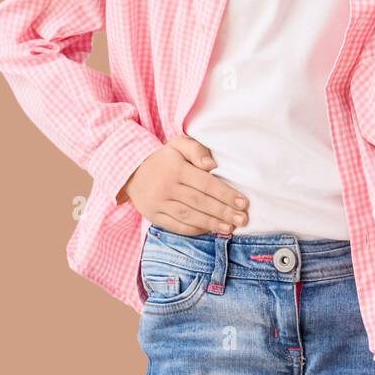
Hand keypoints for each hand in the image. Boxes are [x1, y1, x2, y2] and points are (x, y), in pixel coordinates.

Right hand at [116, 134, 248, 234]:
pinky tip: (210, 229)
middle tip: (242, 219)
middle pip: (200, 202)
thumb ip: (197, 150)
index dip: (226, 194)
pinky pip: (177, 226)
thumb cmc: (163, 158)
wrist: (131, 170)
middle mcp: (167, 187)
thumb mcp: (178, 145)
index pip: (206, 184)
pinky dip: (195, 229)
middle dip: (224, 212)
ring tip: (230, 227)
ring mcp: (159, 203)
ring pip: (189, 216)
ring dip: (212, 223)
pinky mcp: (153, 216)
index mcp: (176, 169)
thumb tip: (212, 165)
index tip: (243, 203)